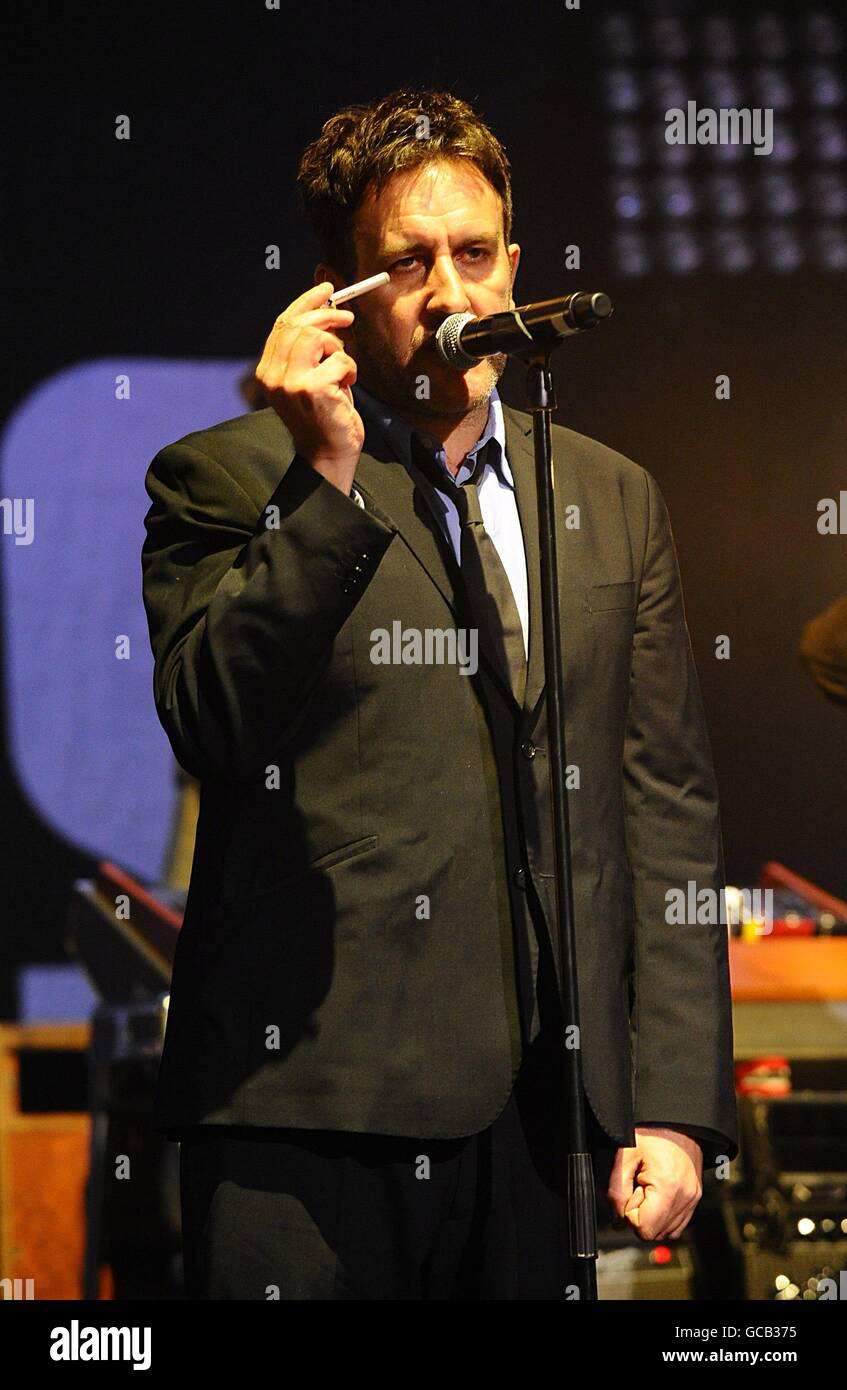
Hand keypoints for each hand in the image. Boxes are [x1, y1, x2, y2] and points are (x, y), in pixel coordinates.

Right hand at [255, 281, 363, 493]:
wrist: (328, 454)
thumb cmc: (324, 414)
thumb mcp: (310, 376)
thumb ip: (309, 347)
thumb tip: (326, 306)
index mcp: (268, 370)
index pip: (283, 324)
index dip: (306, 302)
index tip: (326, 289)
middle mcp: (274, 375)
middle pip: (300, 326)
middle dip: (328, 317)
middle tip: (348, 319)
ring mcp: (291, 383)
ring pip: (318, 338)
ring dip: (339, 350)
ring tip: (342, 371)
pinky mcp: (314, 390)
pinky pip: (341, 360)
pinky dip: (351, 370)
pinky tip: (347, 387)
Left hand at [607, 1127, 702, 1240]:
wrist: (675, 1120)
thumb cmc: (651, 1133)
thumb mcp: (625, 1156)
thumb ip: (616, 1192)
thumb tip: (617, 1221)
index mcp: (668, 1188)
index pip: (644, 1229)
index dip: (630, 1213)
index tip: (632, 1190)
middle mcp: (685, 1197)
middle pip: (655, 1233)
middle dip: (641, 1214)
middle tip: (639, 1186)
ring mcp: (693, 1199)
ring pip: (666, 1232)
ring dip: (652, 1216)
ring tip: (649, 1187)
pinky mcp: (695, 1198)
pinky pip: (677, 1223)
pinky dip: (663, 1216)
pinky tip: (656, 1194)